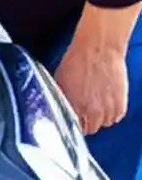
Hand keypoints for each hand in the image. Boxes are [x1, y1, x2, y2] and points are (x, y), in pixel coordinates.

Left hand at [53, 3, 138, 134]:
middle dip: (86, 121)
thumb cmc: (77, 61)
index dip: (72, 122)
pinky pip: (116, 117)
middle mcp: (91, 112)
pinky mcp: (121, 105)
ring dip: (100, 117)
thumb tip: (57, 107)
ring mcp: (108, 110)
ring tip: (96, 103)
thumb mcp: (59, 81)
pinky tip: (106, 100)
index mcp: (73, 107)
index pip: (73, 128)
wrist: (98, 49)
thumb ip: (60, 99)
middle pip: (90, 129)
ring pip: (104, 124)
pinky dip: (112, 112)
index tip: (72, 118)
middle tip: (84, 109)